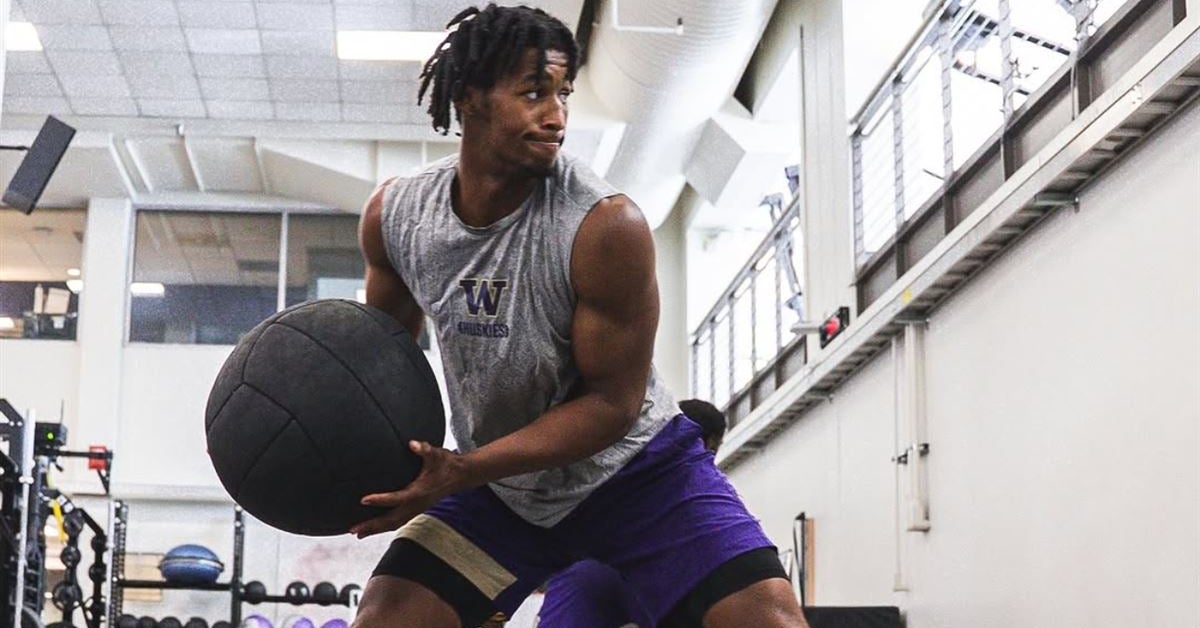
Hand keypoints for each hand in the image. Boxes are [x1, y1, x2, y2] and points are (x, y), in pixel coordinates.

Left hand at [349, 441, 468, 537]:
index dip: (380, 500)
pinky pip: (398, 522)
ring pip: (393, 524)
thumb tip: (413, 443)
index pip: (396, 498)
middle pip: (391, 519)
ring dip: (376, 529)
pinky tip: (374, 527)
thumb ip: (424, 449)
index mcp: (419, 492)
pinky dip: (384, 526)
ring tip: (358, 533)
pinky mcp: (416, 510)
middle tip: (353, 529)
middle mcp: (416, 505)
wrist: (461, 476)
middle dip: (372, 525)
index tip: (363, 500)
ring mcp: (416, 509)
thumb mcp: (436, 454)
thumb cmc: (446, 463)